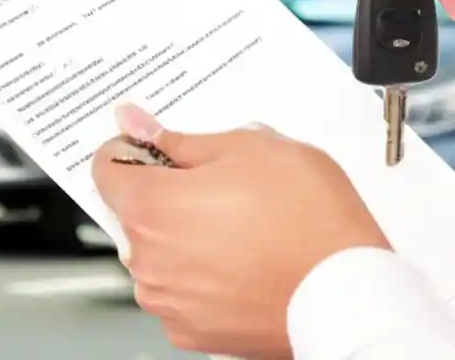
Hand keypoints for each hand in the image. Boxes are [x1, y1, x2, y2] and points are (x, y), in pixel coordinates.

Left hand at [92, 104, 388, 358]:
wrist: (349, 294)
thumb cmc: (309, 220)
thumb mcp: (250, 149)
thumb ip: (181, 139)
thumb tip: (136, 123)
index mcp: (151, 207)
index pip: (105, 169)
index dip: (130, 152)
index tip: (153, 150)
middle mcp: (147, 259)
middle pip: (133, 213)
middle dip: (166, 195)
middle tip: (220, 188)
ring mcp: (167, 300)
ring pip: (156, 254)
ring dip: (182, 238)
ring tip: (240, 229)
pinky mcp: (191, 332)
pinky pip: (179, 292)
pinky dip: (199, 277)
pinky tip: (241, 263)